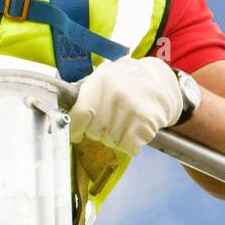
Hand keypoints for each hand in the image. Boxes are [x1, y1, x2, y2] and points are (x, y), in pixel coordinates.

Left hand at [68, 56, 183, 155]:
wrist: (162, 81)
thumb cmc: (127, 82)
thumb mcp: (104, 78)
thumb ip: (86, 95)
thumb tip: (61, 117)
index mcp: (101, 82)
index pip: (79, 115)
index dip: (75, 130)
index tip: (76, 134)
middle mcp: (116, 94)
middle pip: (95, 131)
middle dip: (98, 132)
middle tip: (109, 121)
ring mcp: (132, 110)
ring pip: (111, 141)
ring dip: (115, 138)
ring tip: (124, 122)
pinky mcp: (146, 124)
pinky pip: (128, 147)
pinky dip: (130, 144)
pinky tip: (135, 129)